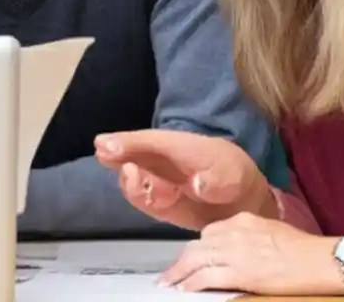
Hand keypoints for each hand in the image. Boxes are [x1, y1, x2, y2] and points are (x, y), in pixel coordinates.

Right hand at [94, 129, 275, 229]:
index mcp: (181, 144)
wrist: (240, 201)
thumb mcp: (235, 176)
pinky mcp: (158, 203)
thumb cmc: (233, 177)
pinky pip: (146, 200)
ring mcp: (158, 180)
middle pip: (136, 154)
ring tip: (129, 175)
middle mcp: (162, 160)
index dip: (130, 142)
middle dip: (118, 152)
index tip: (107, 144)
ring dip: (130, 179)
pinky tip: (146, 197)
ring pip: (136, 178)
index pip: (151, 140)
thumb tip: (196, 185)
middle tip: (103, 151)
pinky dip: (142, 199)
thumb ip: (216, 180)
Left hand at [161, 213, 342, 295]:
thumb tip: (235, 247)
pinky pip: (205, 277)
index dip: (198, 248)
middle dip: (182, 261)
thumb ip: (248, 235)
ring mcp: (234, 252)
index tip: (191, 257)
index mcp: (242, 220)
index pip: (209, 233)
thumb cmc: (302, 249)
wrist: (319, 260)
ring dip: (179, 273)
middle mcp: (233, 232)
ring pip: (195, 260)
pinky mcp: (239, 273)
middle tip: (171, 273)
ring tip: (169, 283)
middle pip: (197, 246)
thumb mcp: (270, 230)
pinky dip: (191, 283)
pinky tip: (184, 289)